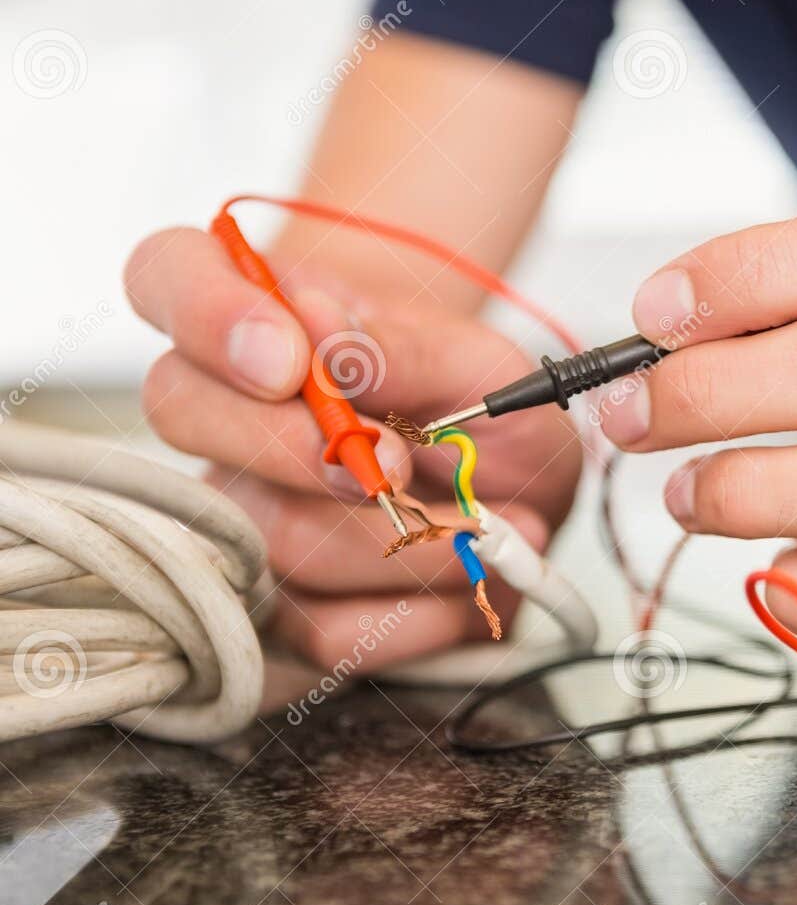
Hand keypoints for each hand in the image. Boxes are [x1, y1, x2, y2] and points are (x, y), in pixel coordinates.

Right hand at [126, 227, 581, 670]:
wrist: (521, 503)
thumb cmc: (486, 415)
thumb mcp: (481, 366)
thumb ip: (406, 349)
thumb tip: (327, 335)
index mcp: (269, 321)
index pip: (167, 271)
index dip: (207, 312)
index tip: (291, 361)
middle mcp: (231, 415)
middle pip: (180, 406)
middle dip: (293, 448)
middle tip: (401, 466)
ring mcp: (246, 516)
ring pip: (271, 536)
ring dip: (401, 542)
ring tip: (487, 527)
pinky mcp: (283, 613)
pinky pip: (316, 633)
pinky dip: (412, 615)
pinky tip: (464, 584)